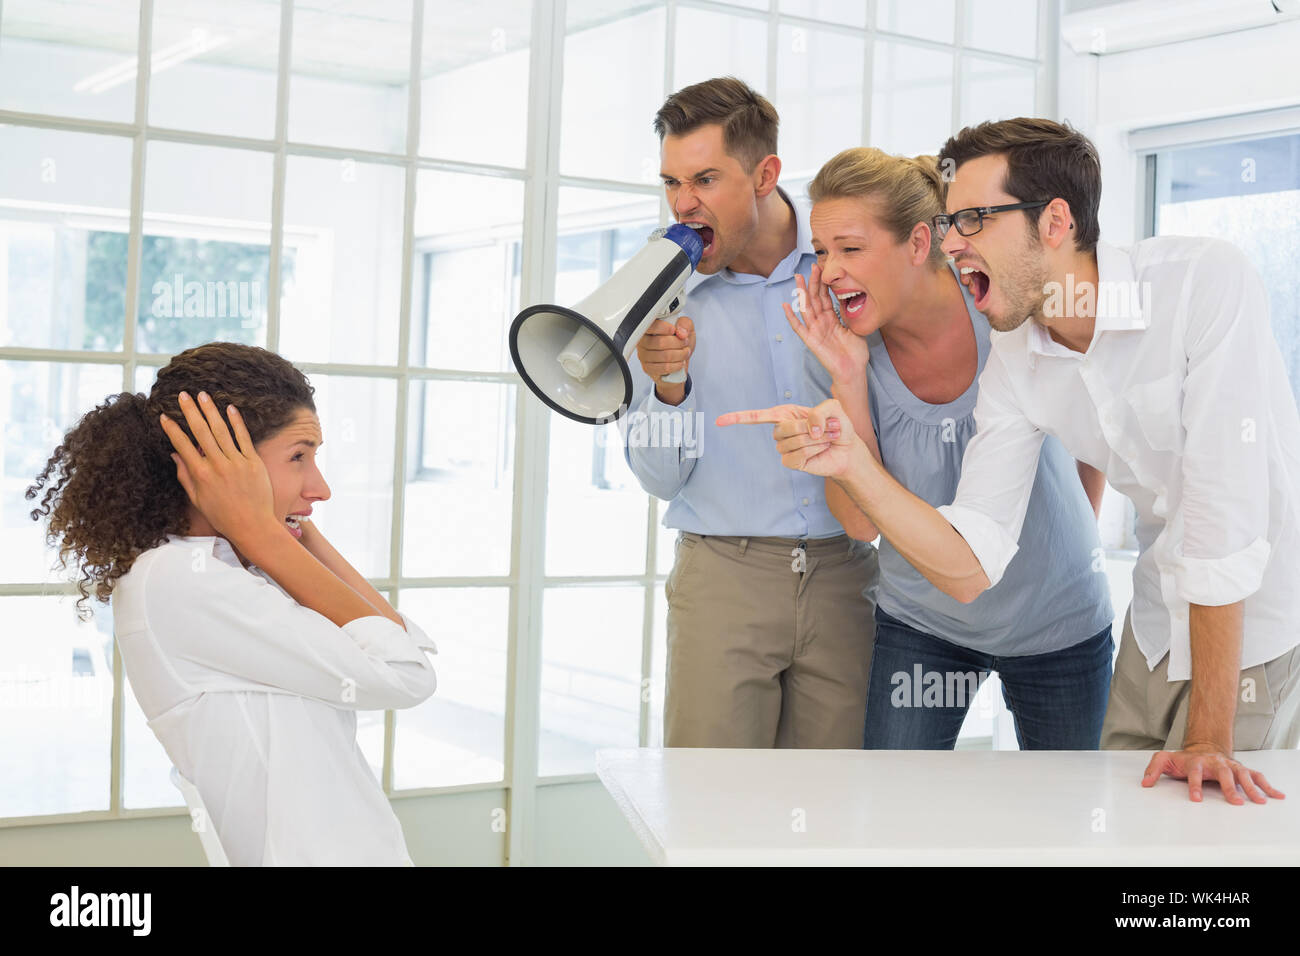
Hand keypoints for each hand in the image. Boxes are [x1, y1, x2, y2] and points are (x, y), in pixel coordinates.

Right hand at [159, 390, 279, 546]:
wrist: (253, 525)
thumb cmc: (223, 515)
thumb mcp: (198, 499)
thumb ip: (185, 476)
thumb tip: (175, 455)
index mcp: (201, 475)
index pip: (183, 445)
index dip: (172, 429)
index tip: (164, 416)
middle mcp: (218, 465)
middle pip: (201, 432)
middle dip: (190, 411)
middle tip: (182, 395)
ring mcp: (237, 462)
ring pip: (221, 431)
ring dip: (211, 410)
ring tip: (202, 395)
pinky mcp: (253, 462)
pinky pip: (243, 438)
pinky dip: (236, 422)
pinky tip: (229, 408)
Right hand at [635, 315, 694, 403]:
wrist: (679, 364)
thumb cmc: (680, 344)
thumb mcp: (687, 330)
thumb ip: (686, 324)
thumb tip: (680, 330)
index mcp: (649, 328)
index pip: (650, 325)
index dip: (664, 328)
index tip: (675, 330)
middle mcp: (642, 341)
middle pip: (660, 342)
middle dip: (678, 343)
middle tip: (685, 344)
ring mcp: (643, 356)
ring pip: (663, 355)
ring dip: (679, 354)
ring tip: (685, 353)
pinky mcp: (648, 369)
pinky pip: (663, 367)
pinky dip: (676, 364)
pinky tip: (680, 362)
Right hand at [716, 398, 861, 478]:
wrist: (847, 449)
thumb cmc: (838, 426)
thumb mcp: (834, 408)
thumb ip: (820, 411)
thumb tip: (808, 428)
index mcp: (785, 414)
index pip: (757, 416)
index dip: (738, 418)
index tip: (719, 421)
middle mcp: (781, 431)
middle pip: (782, 428)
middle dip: (807, 429)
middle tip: (825, 430)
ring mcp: (785, 448)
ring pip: (792, 443)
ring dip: (815, 441)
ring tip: (826, 440)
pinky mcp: (792, 462)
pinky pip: (796, 456)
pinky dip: (812, 451)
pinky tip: (820, 450)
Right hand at [784, 264, 869, 384]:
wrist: (853, 371)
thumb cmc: (855, 353)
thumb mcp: (855, 328)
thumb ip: (849, 313)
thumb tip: (850, 297)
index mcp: (832, 319)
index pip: (825, 297)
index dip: (824, 283)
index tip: (823, 269)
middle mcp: (821, 323)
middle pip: (815, 299)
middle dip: (813, 282)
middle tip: (812, 266)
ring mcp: (815, 331)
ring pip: (806, 308)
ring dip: (801, 293)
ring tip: (797, 278)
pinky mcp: (811, 341)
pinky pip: (799, 328)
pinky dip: (791, 317)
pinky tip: (785, 306)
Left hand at [1141, 743, 1285, 804]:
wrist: (1203, 747)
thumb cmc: (1183, 759)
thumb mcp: (1164, 760)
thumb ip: (1153, 769)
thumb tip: (1145, 783)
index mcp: (1196, 762)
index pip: (1195, 773)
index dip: (1194, 785)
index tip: (1195, 799)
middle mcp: (1215, 763)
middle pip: (1223, 773)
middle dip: (1229, 787)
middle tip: (1235, 801)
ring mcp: (1229, 765)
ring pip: (1242, 774)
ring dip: (1251, 787)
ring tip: (1259, 801)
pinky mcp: (1240, 769)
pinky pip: (1256, 776)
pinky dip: (1267, 786)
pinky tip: (1277, 796)